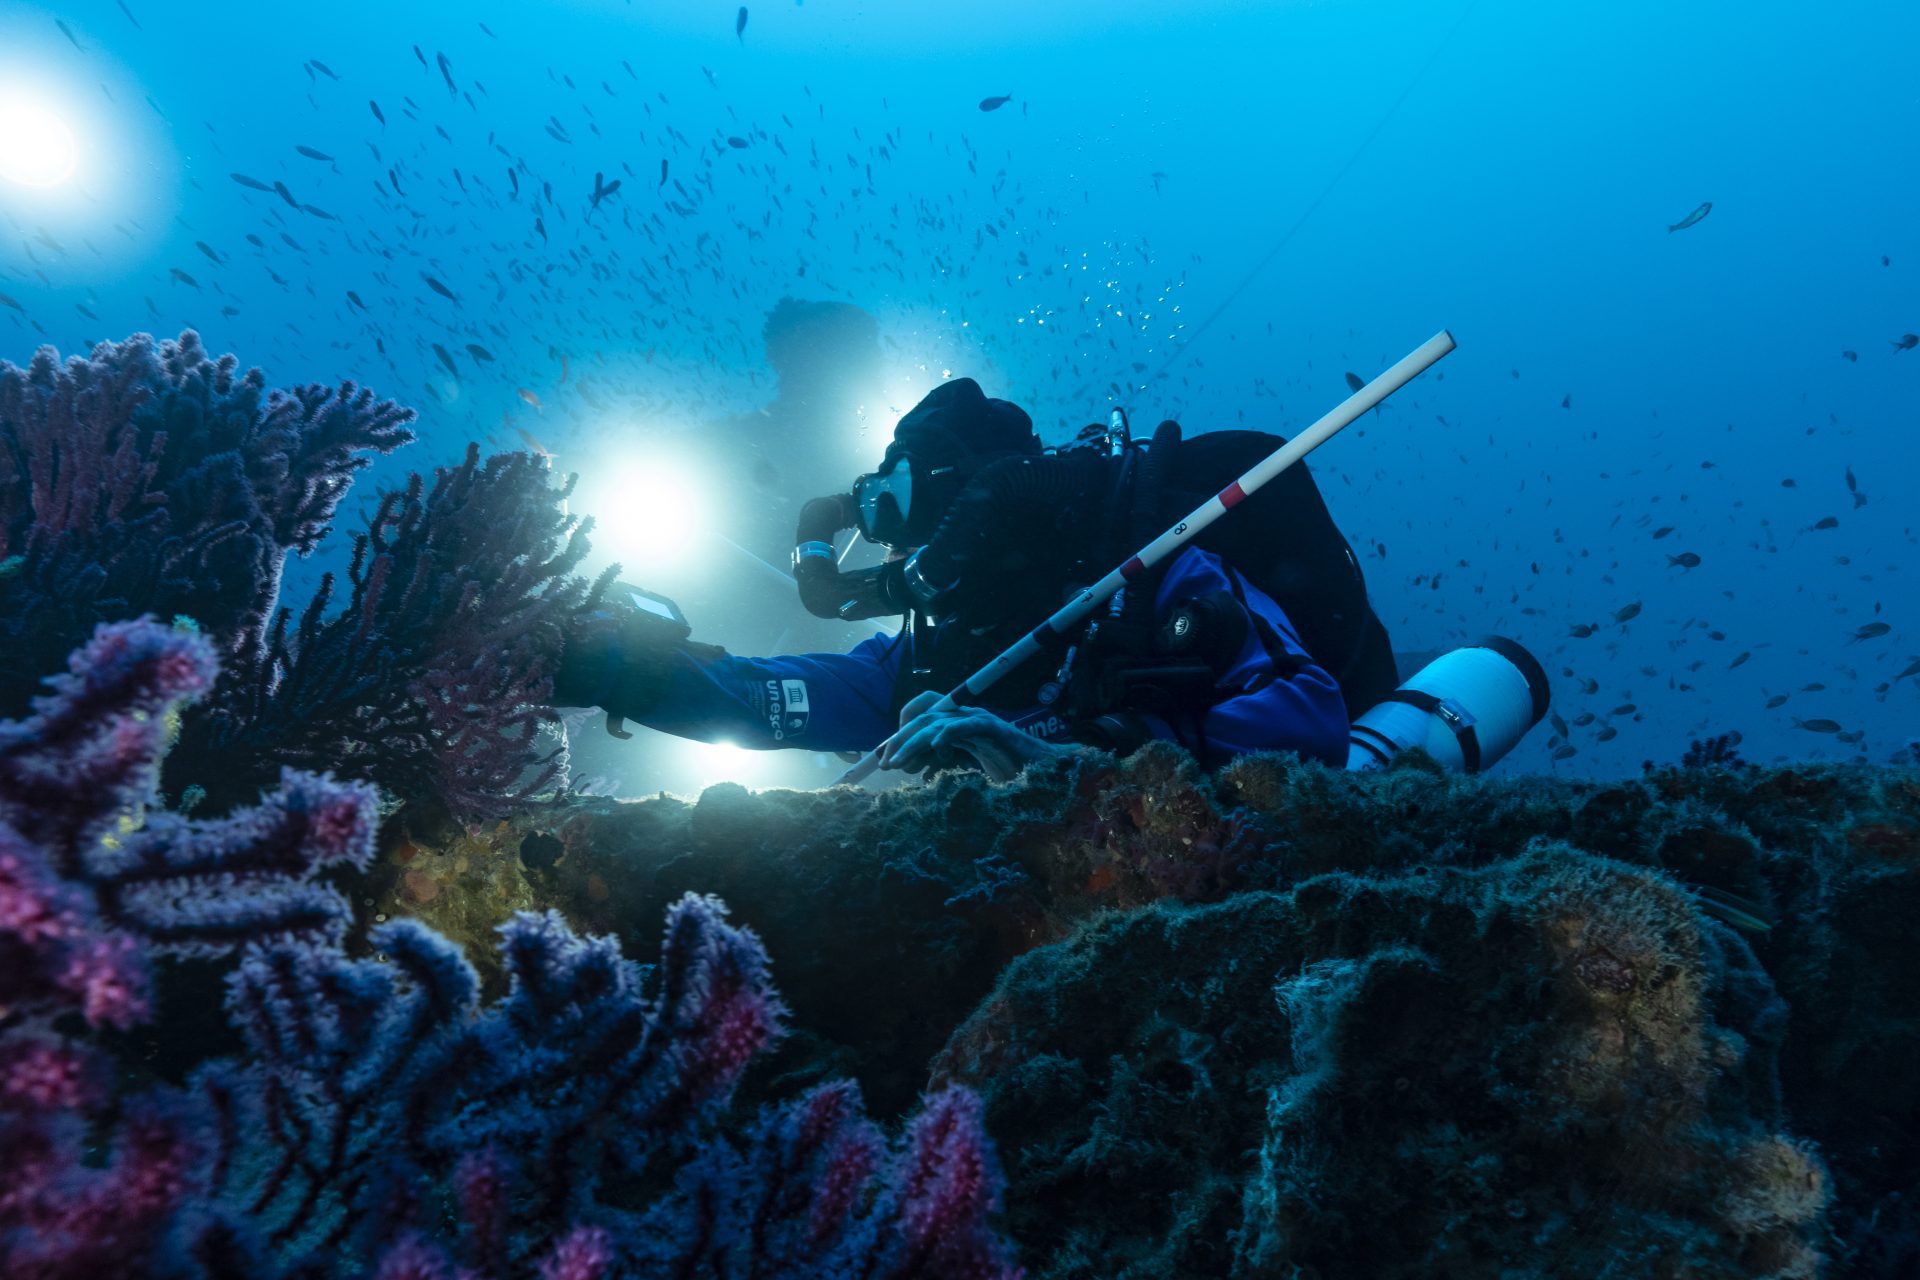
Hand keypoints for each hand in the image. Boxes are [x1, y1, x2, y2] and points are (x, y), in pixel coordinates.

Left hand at [878, 691, 1076, 782]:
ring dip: (914, 741)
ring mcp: (981, 721)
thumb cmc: (1010, 773)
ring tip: (898, 762)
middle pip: (923, 717)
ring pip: (939, 721)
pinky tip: (935, 748)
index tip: (885, 757)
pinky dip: (948, 733)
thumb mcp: (967, 769)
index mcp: (958, 724)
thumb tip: (915, 769)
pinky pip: (967, 725)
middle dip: (899, 739)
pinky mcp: (995, 730)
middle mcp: (966, 717)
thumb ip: (943, 765)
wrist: (1046, 775)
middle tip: (884, 763)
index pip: (922, 714)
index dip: (900, 731)